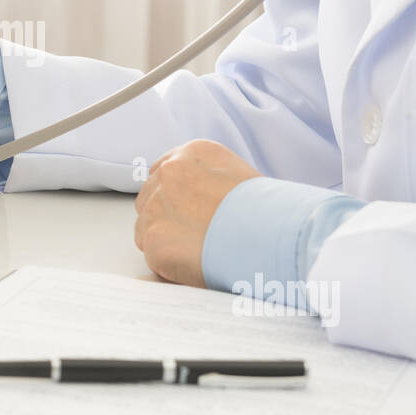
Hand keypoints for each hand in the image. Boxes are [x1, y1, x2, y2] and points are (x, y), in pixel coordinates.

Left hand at [133, 140, 260, 286]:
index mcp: (192, 152)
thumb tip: (197, 198)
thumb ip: (208, 180)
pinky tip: (192, 262)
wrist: (270, 235)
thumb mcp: (238, 176)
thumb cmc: (266, 212)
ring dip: (164, 238)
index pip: (164, 169)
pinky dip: (166, 261)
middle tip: (190, 235)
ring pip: (145, 224)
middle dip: (164, 215)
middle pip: (150, 195)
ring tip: (196, 250)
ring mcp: (157, 203)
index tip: (182, 209)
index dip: (172, 194)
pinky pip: (151, 251)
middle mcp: (169, 171)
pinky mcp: (153, 236)